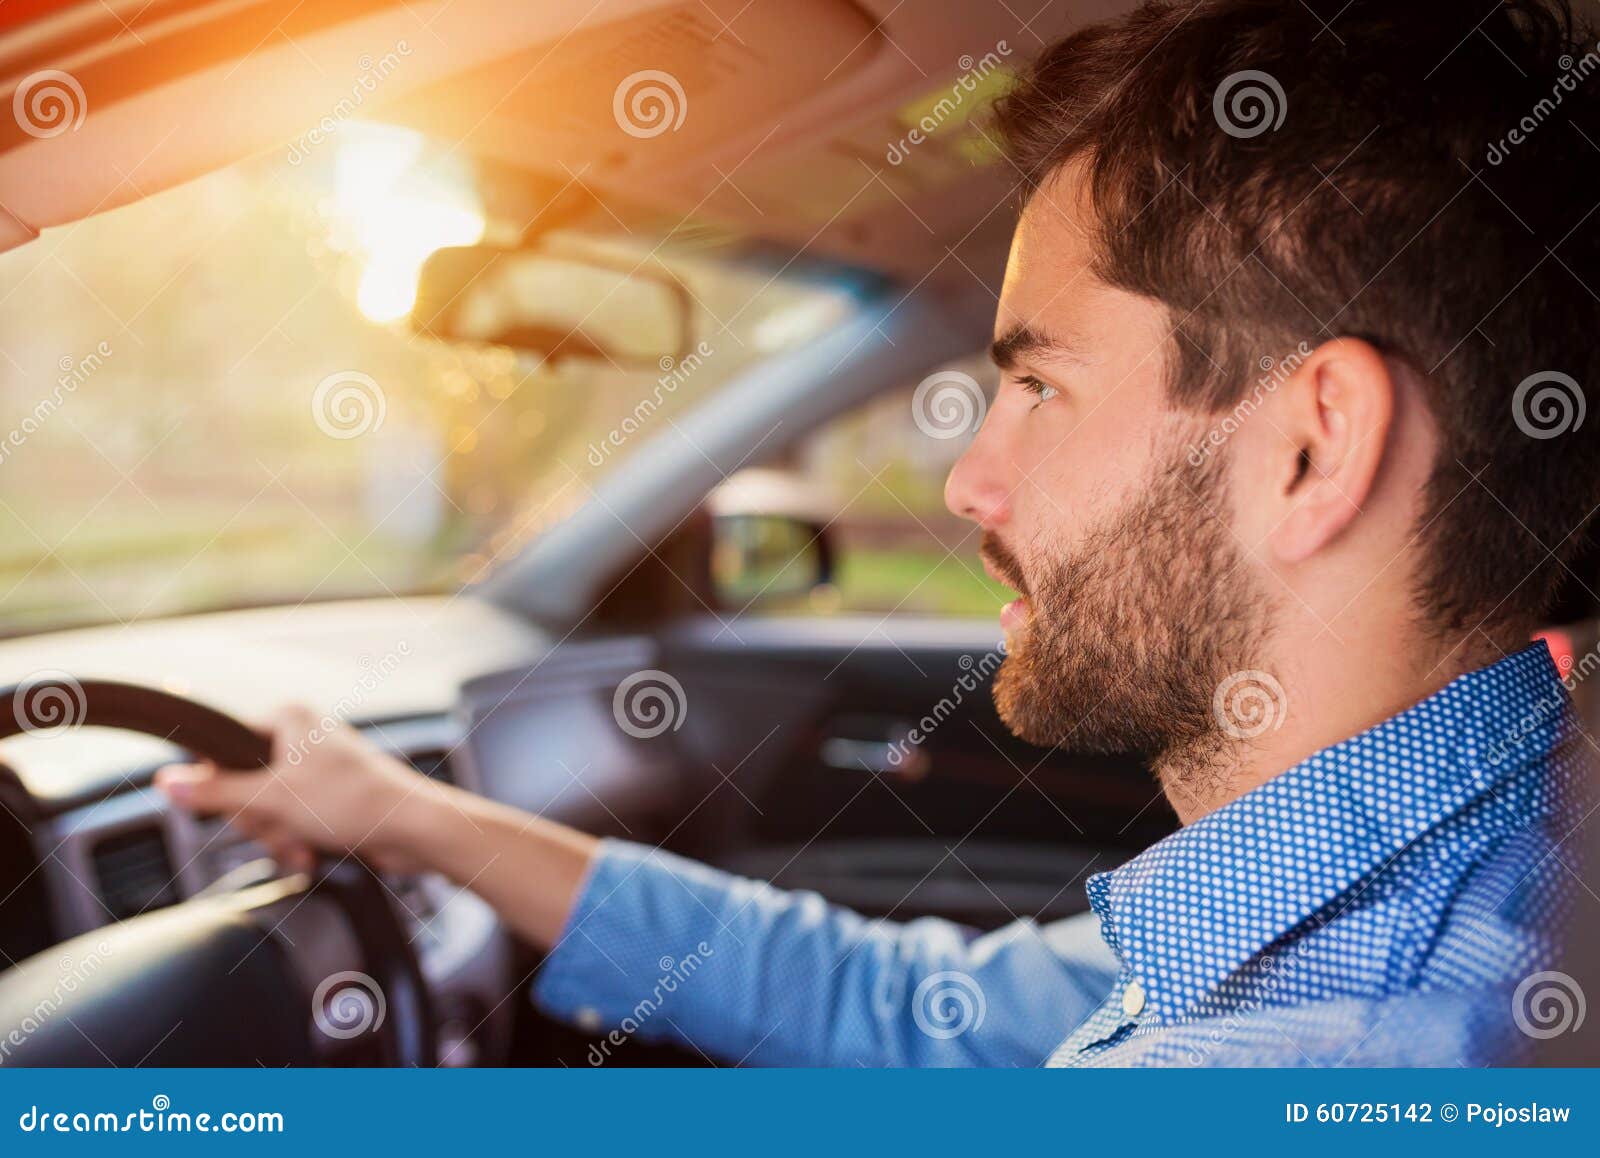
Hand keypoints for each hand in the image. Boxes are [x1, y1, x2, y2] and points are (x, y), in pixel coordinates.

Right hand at [155, 704, 444, 873]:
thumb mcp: (272, 799)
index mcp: (288, 718)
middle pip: (242, 785)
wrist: (414, 831)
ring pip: (267, 809)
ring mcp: (317, 768)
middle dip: (259, 820)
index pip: (222, 747)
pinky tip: (311, 854)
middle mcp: (302, 736)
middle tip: (281, 826)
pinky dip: (298, 842)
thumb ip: (215, 792)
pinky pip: (293, 822)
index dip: (223, 785)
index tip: (239, 805)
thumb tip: (166, 782)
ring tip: (304, 843)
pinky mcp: (330, 798)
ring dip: (280, 836)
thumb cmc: (354, 802)